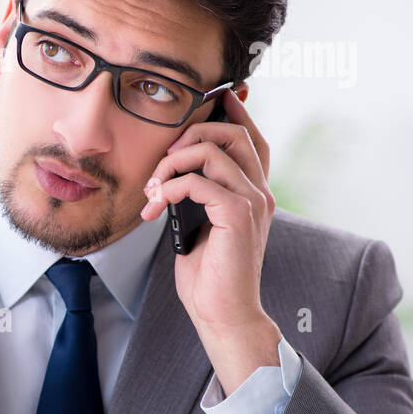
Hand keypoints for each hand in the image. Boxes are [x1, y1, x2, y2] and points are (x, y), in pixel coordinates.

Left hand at [139, 88, 281, 391]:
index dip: (233, 114)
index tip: (209, 100)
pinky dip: (172, 186)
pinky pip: (199, 181)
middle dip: (191, 135)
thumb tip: (171, 170)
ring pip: (213, 152)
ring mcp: (252, 203)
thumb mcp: (199, 224)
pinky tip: (157, 205)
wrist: (222, 313)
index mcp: (253, 192)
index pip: (251, 139)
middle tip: (162, 160)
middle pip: (233, 134)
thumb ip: (197, 194)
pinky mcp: (237, 216)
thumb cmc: (208, 274)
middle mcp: (259, 192)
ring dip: (172, 163)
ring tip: (153, 189)